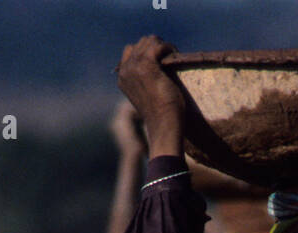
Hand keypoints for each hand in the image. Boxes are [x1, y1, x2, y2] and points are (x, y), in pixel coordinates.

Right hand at [116, 35, 185, 155]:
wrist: (164, 125)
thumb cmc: (161, 115)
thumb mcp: (148, 94)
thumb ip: (144, 79)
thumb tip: (157, 64)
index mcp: (123, 77)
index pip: (131, 51)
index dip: (147, 52)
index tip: (161, 60)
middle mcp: (125, 70)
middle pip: (140, 43)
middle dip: (156, 47)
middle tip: (170, 58)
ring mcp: (134, 66)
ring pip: (148, 41)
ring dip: (163, 46)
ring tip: (173, 57)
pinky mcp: (146, 64)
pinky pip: (157, 45)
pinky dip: (168, 47)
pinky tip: (175, 55)